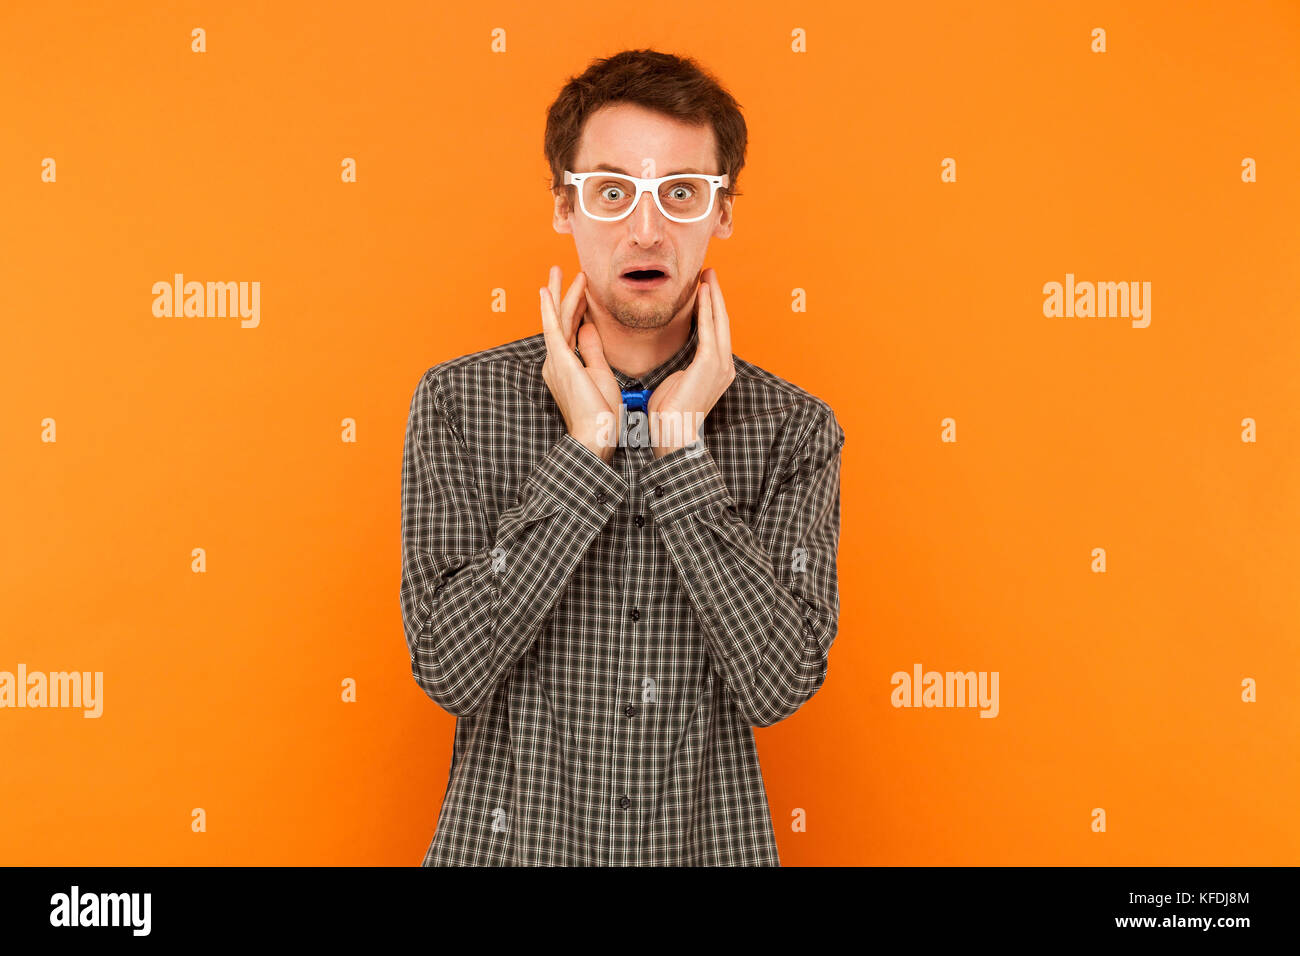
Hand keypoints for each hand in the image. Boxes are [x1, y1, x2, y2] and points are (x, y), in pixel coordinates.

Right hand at [539, 266, 622, 463]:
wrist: (596, 436)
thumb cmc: (601, 414)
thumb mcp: (600, 374)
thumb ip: (592, 350)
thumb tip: (588, 328)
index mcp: (566, 366)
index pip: (571, 329)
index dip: (576, 306)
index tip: (583, 289)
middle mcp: (556, 362)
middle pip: (561, 320)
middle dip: (562, 293)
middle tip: (562, 270)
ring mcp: (556, 361)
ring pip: (559, 319)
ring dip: (559, 293)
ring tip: (560, 270)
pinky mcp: (561, 362)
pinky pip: (553, 330)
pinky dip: (549, 310)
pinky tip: (546, 292)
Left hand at [648, 267, 735, 458]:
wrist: (673, 435)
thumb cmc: (668, 416)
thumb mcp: (674, 384)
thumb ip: (679, 369)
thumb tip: (672, 362)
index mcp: (715, 371)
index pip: (714, 333)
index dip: (710, 309)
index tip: (703, 290)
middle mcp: (723, 366)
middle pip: (722, 322)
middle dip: (716, 296)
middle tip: (709, 273)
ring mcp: (720, 365)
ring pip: (719, 321)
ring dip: (713, 296)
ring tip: (708, 275)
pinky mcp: (711, 364)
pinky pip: (711, 329)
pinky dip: (708, 308)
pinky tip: (703, 292)